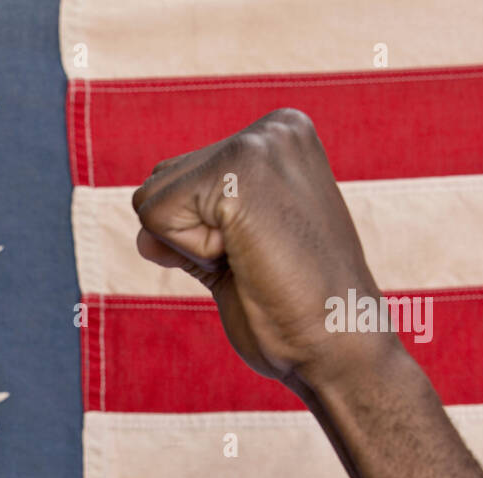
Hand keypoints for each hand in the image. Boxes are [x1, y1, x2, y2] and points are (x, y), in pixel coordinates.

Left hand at [131, 108, 405, 394]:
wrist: (339, 344)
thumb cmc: (293, 311)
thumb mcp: (234, 256)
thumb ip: (191, 233)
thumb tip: (144, 234)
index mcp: (279, 138)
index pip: (179, 180)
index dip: (201, 236)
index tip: (260, 253)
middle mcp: (273, 128)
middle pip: (159, 184)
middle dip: (190, 238)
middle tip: (257, 260)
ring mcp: (258, 142)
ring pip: (151, 200)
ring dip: (190, 247)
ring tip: (254, 258)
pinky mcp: (239, 168)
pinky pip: (155, 217)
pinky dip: (189, 253)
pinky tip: (247, 258)